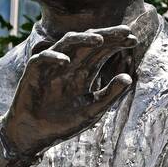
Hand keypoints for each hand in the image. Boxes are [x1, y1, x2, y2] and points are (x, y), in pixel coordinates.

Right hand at [1, 26, 135, 158]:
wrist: (34, 136)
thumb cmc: (62, 123)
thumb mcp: (92, 111)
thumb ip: (110, 95)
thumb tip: (129, 78)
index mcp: (84, 71)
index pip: (102, 51)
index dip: (117, 43)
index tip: (134, 40)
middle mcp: (70, 64)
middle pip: (88, 42)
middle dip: (106, 35)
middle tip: (125, 31)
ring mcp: (51, 66)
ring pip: (67, 43)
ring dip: (82, 39)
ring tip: (100, 40)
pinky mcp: (33, 72)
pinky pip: (42, 59)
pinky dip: (53, 57)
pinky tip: (66, 60)